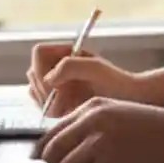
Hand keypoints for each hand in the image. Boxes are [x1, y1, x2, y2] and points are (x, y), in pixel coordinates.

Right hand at [25, 43, 143, 117]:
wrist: (129, 100)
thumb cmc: (116, 81)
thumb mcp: (95, 69)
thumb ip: (70, 66)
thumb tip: (48, 79)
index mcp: (66, 51)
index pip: (38, 53)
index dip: (43, 69)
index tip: (56, 85)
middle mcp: (58, 65)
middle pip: (34, 74)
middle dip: (46, 89)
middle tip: (67, 97)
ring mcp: (56, 83)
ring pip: (34, 91)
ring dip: (49, 101)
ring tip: (72, 104)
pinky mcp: (57, 101)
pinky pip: (41, 105)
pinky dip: (52, 110)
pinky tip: (70, 110)